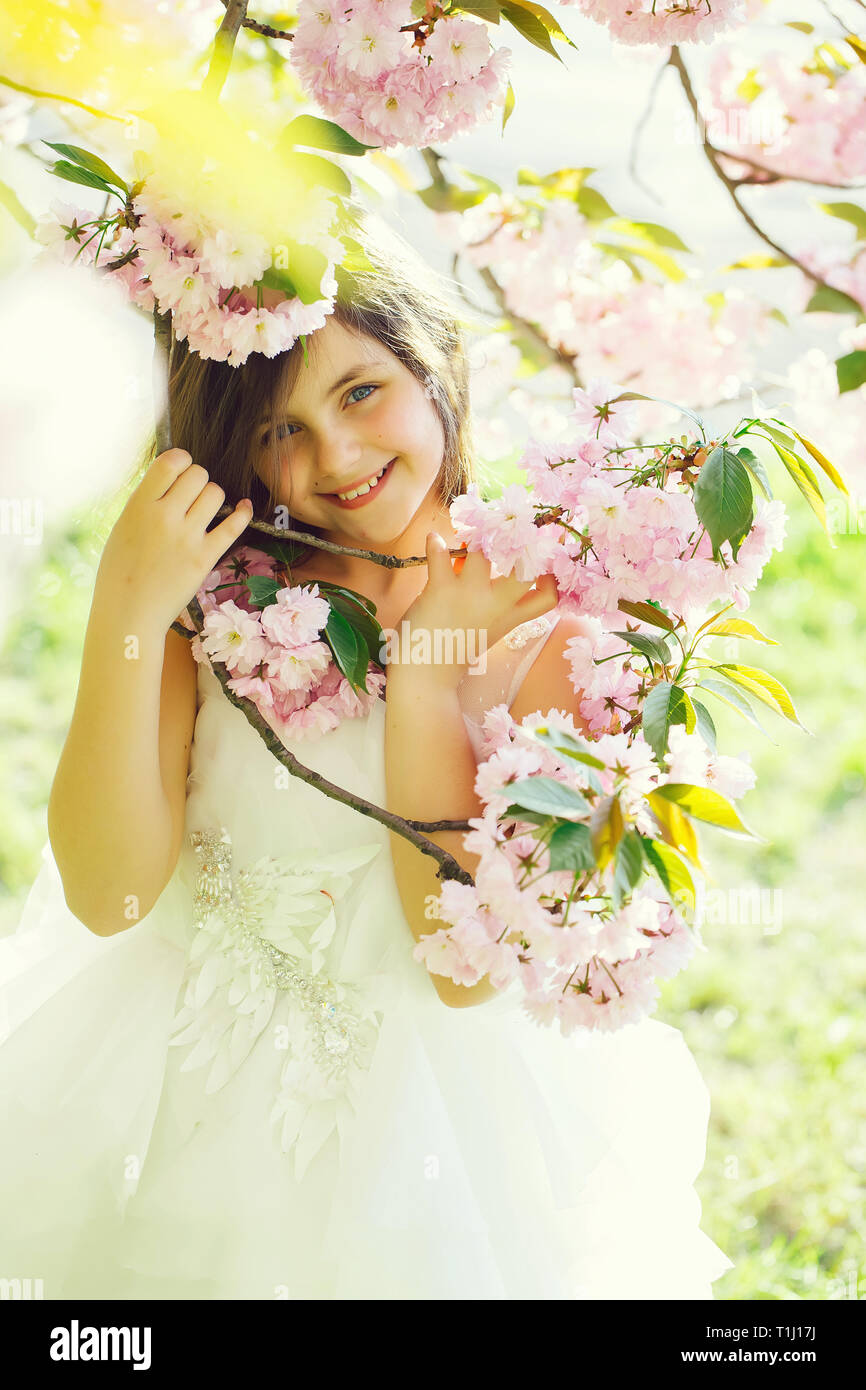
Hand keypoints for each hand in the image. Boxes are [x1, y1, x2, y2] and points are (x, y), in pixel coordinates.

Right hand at [94, 448, 252, 632]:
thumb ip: (146, 503)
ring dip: (213, 497)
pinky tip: (243, 508)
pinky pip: (234, 525)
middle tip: (191, 495)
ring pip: (216, 494)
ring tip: (204, 509)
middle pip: (198, 475)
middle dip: (197, 480)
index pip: (169, 462)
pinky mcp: (205, 558)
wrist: (128, 613)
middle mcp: (165, 517)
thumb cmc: (120, 571)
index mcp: (139, 506)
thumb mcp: (123, 527)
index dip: (181, 459)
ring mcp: (187, 538)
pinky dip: (242, 513)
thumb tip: (171, 479)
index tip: (181, 468)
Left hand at [395, 531, 558, 684]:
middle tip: (513, 530)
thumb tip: (480, 561)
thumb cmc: (454, 652)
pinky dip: (435, 542)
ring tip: (467, 537)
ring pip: (485, 551)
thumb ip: (493, 603)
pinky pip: (440, 555)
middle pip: (528, 569)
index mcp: (510, 617)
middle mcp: (496, 605)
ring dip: (475, 537)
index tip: (541, 564)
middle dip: (527, 544)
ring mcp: (469, 595)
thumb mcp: (486, 631)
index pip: (549, 597)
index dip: (551, 577)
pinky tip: (433, 539)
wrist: (425, 677)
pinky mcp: (441, 590)